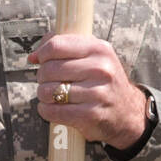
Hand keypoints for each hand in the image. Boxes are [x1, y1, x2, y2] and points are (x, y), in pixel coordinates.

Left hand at [29, 33, 147, 149]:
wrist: (127, 112)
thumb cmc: (101, 80)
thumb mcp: (93, 56)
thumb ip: (64, 46)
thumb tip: (33, 56)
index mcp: (99, 49)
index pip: (56, 45)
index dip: (42, 54)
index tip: (40, 61)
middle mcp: (101, 69)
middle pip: (49, 69)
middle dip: (42, 76)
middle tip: (48, 81)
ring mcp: (97, 93)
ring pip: (49, 91)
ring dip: (43, 94)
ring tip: (51, 95)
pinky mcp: (91, 114)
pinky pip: (54, 111)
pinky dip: (46, 110)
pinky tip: (51, 108)